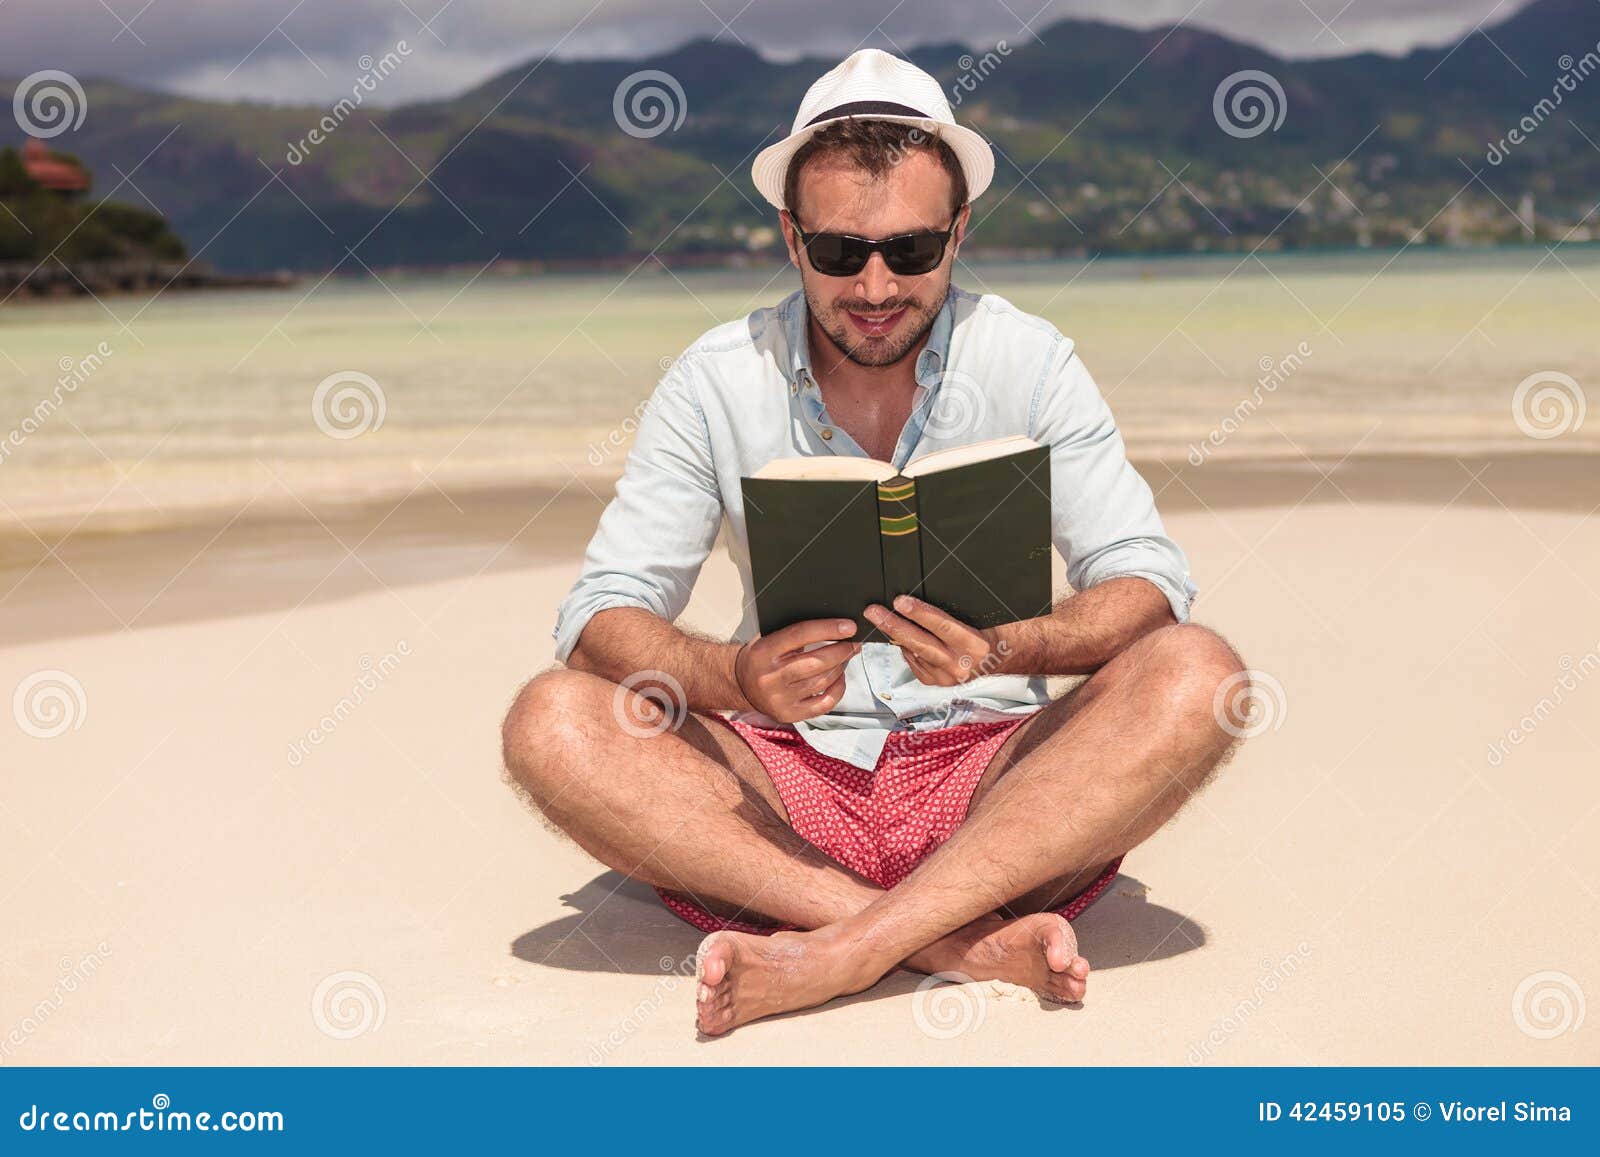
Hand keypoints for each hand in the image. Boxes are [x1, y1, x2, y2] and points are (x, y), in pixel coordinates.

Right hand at [733, 618, 859, 722]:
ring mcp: (780, 699)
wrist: (740, 685)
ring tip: (846, 657)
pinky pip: (824, 703)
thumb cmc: (760, 657)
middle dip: (842, 651)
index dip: (828, 629)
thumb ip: (792, 632)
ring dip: (841, 667)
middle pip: (816, 662)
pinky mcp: (789, 715)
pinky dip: (838, 689)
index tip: (849, 627)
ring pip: (822, 681)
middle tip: (854, 643)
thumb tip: (832, 624)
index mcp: (764, 652)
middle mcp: (770, 677)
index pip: (801, 635)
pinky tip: (839, 678)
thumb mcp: (767, 638)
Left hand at [865, 595, 1005, 685]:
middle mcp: (961, 665)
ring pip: (914, 653)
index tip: (899, 602)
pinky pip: (915, 662)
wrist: (1004, 660)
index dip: (919, 613)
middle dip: (893, 625)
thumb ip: (957, 613)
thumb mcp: (983, 619)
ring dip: (895, 635)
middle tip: (874, 611)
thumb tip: (925, 599)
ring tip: (879, 618)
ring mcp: (947, 678)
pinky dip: (906, 648)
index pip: (942, 627)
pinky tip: (899, 636)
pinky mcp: (937, 683)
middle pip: (920, 643)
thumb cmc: (994, 632)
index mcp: (976, 646)